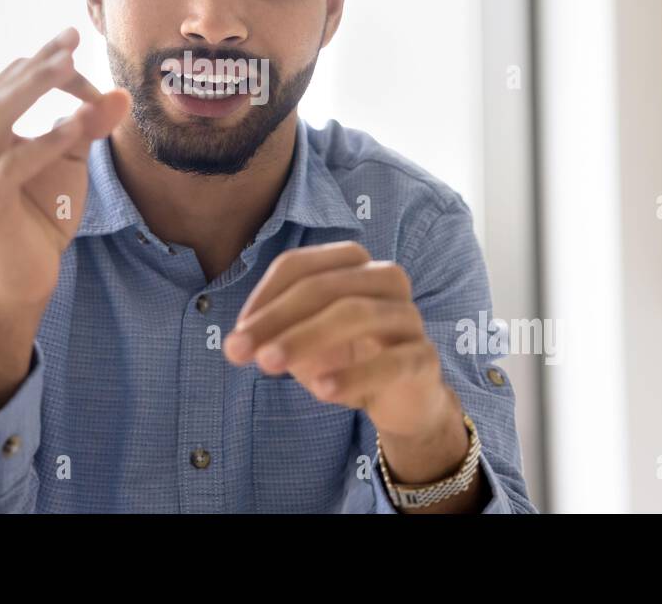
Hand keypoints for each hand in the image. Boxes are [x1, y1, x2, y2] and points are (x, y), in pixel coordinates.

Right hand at [0, 27, 130, 313]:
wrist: (26, 275)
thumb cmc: (42, 211)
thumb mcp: (70, 159)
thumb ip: (88, 125)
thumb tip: (122, 94)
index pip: (8, 82)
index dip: (45, 64)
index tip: (77, 44)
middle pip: (1, 94)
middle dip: (39, 66)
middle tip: (72, 40)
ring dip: (36, 90)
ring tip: (72, 68)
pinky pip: (14, 164)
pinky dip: (46, 141)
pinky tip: (77, 125)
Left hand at [223, 241, 455, 440]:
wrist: (402, 399)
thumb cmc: (346, 357)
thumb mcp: (302, 341)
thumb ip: (272, 336)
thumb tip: (237, 344)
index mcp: (352, 263)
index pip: (299, 265)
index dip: (263, 297)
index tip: (237, 334)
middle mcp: (384, 279)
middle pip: (324, 286)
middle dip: (276, 319)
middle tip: (239, 352)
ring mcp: (408, 315)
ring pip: (357, 312)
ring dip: (305, 338)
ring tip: (269, 366)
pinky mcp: (424, 356)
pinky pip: (391, 361)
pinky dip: (354, 376)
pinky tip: (323, 392)